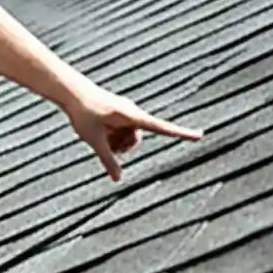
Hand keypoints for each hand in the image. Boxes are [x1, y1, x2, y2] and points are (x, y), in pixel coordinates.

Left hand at [60, 84, 203, 182]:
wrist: (71, 92)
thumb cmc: (84, 113)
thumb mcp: (94, 140)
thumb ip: (107, 160)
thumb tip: (118, 180)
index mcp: (133, 117)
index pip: (162, 128)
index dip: (181, 133)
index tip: (201, 135)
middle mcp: (133, 114)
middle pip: (135, 140)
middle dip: (121, 147)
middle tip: (102, 142)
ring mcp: (126, 114)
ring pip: (127, 137)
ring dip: (114, 141)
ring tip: (97, 133)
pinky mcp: (119, 114)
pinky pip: (120, 132)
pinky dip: (110, 135)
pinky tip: (96, 128)